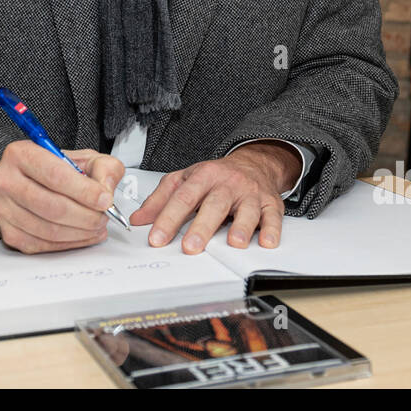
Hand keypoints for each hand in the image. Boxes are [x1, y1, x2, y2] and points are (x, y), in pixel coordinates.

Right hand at [0, 142, 124, 253]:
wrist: (22, 182)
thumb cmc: (51, 169)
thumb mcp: (80, 157)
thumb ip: (102, 167)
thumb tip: (105, 190)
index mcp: (21, 154)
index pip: (55, 176)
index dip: (84, 191)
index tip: (105, 199)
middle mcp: (6, 180)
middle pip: (52, 206)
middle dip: (86, 216)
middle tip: (104, 216)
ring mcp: (3, 209)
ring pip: (48, 230)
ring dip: (80, 232)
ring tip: (96, 226)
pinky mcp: (8, 232)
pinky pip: (42, 245)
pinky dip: (68, 243)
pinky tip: (82, 235)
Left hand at [129, 142, 297, 253]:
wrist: (254, 163)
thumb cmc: (216, 176)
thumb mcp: (184, 180)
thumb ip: (160, 200)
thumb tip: (138, 220)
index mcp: (203, 176)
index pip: (182, 198)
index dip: (168, 219)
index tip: (157, 238)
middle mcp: (227, 183)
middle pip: (214, 204)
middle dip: (202, 226)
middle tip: (190, 247)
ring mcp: (249, 193)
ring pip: (246, 210)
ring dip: (241, 227)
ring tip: (234, 243)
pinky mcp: (270, 203)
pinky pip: (272, 216)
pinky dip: (271, 230)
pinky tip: (266, 242)